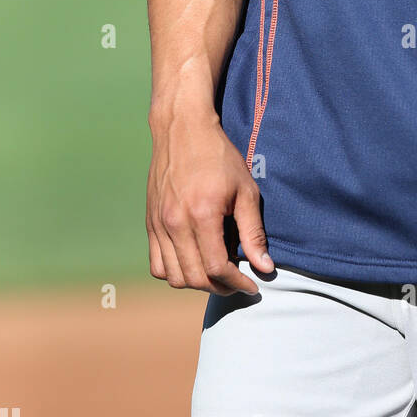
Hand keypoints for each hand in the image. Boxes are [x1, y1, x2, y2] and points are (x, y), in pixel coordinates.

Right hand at [146, 106, 273, 295]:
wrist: (183, 129)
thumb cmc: (219, 157)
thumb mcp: (245, 190)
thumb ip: (253, 232)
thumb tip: (265, 267)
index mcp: (202, 214)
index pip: (217, 268)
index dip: (237, 283)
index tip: (252, 285)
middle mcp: (175, 223)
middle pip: (195, 278)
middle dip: (220, 287)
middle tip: (237, 281)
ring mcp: (159, 224)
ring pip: (174, 277)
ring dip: (197, 283)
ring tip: (216, 273)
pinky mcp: (150, 223)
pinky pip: (156, 264)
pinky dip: (174, 273)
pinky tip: (193, 262)